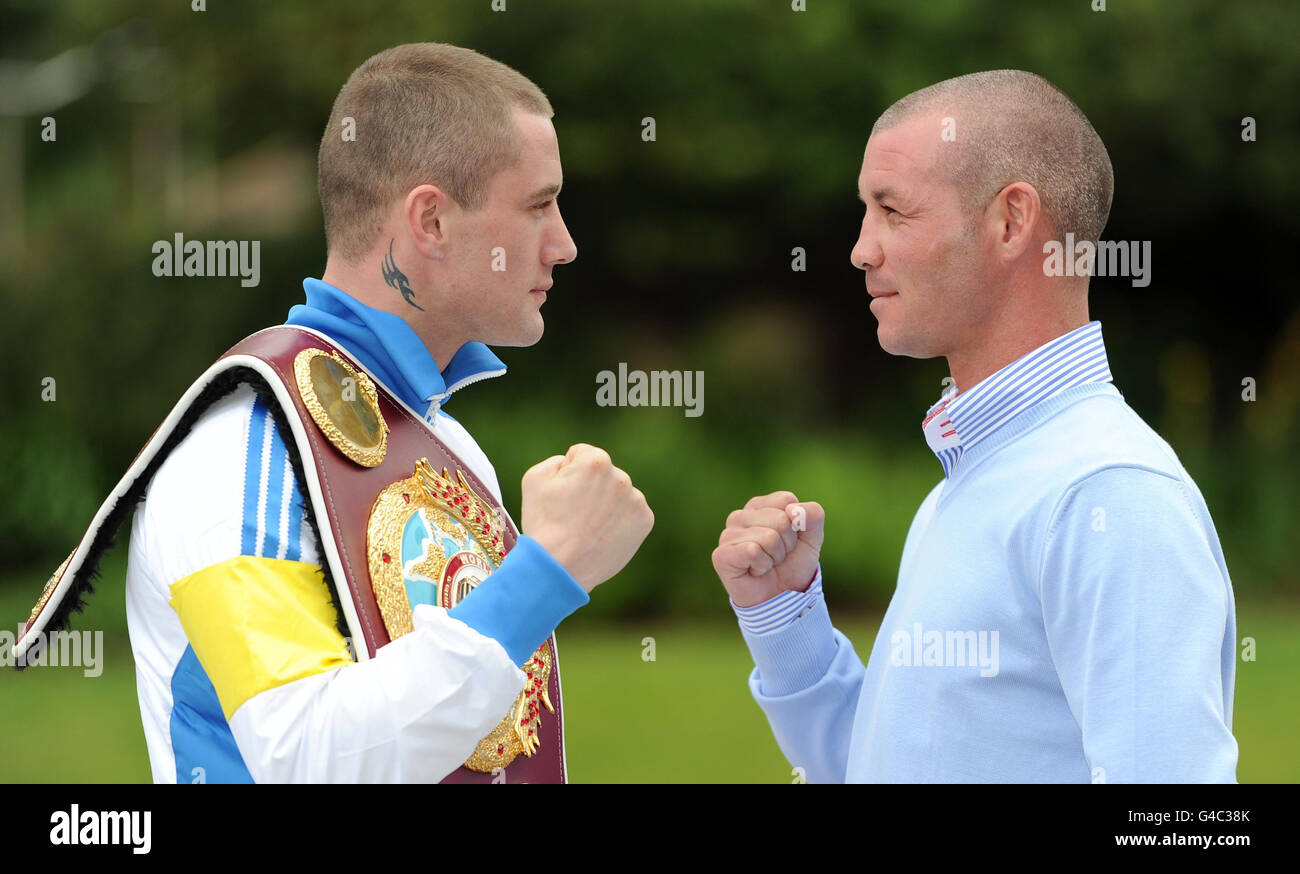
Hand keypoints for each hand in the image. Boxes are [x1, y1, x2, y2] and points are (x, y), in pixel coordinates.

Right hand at [521, 443, 653, 591]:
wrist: (560, 568)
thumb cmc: (543, 523)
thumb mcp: (534, 479)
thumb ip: (556, 461)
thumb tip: (572, 463)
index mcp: (596, 461)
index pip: (581, 455)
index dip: (567, 474)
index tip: (562, 495)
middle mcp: (621, 477)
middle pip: (602, 474)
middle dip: (590, 488)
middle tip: (574, 514)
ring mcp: (636, 500)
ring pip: (617, 494)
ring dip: (606, 503)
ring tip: (588, 527)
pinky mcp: (644, 521)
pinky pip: (630, 513)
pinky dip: (619, 521)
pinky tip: (603, 534)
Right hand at [711, 491, 824, 607]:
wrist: (782, 599)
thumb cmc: (792, 565)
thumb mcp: (812, 538)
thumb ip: (813, 515)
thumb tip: (794, 509)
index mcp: (759, 506)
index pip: (786, 500)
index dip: (796, 525)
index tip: (789, 541)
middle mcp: (739, 516)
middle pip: (780, 519)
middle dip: (787, 544)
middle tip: (778, 557)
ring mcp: (727, 535)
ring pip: (769, 537)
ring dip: (776, 557)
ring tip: (767, 565)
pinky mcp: (721, 555)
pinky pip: (753, 551)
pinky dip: (763, 566)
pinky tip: (755, 572)